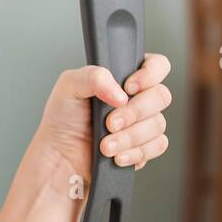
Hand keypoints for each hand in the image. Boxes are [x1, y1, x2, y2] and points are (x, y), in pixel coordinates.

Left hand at [34, 53, 171, 184]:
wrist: (59, 154)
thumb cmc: (63, 117)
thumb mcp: (69, 86)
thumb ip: (94, 77)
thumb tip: (121, 94)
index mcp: (124, 77)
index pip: (157, 65)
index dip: (150, 74)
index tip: (128, 88)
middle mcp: (138, 98)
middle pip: (162, 96)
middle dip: (134, 112)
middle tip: (109, 123)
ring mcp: (143, 122)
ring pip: (158, 124)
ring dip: (130, 137)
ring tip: (105, 145)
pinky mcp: (145, 146)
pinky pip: (157, 146)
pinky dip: (136, 152)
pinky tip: (116, 156)